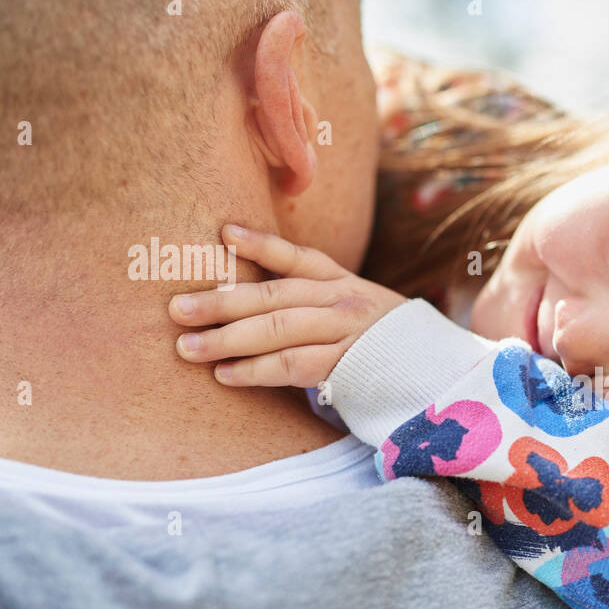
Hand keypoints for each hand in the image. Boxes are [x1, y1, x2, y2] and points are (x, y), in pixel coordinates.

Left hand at [169, 225, 406, 386]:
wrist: (432, 373)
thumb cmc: (377, 341)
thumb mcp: (352, 306)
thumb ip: (311, 298)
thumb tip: (244, 299)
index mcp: (341, 280)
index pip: (297, 257)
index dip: (260, 245)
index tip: (223, 234)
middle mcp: (344, 299)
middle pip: (276, 296)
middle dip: (222, 302)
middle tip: (176, 309)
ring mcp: (348, 331)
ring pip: (281, 329)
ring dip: (229, 339)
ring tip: (187, 347)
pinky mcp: (350, 365)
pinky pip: (296, 365)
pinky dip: (257, 371)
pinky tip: (225, 375)